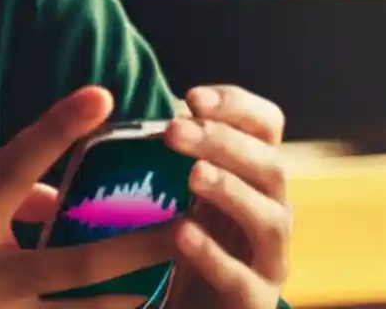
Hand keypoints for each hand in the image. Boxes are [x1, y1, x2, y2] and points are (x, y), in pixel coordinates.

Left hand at [163, 85, 291, 307]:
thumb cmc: (179, 251)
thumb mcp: (176, 196)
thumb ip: (167, 158)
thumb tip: (116, 107)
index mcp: (252, 180)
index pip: (266, 128)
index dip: (238, 106)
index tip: (193, 97)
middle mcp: (270, 214)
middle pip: (270, 167)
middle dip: (225, 143)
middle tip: (174, 130)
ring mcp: (268, 262)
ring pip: (269, 221)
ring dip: (232, 191)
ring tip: (194, 175)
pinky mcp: (254, 303)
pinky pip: (244, 280)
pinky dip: (214, 256)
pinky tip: (183, 234)